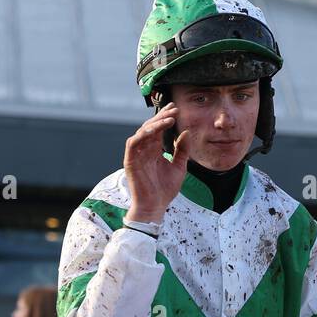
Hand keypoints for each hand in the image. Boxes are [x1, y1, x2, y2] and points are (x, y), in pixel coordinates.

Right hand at [124, 103, 190, 222]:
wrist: (155, 207)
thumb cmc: (165, 190)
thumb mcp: (179, 167)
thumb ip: (182, 150)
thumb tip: (186, 132)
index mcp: (154, 150)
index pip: (159, 129)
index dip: (166, 118)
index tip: (177, 110)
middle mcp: (144, 150)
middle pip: (151, 127)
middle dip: (162, 116)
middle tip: (174, 109)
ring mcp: (137, 154)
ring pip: (142, 132)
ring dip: (155, 124)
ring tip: (169, 119)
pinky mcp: (130, 160)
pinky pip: (133, 142)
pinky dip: (142, 134)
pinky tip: (154, 129)